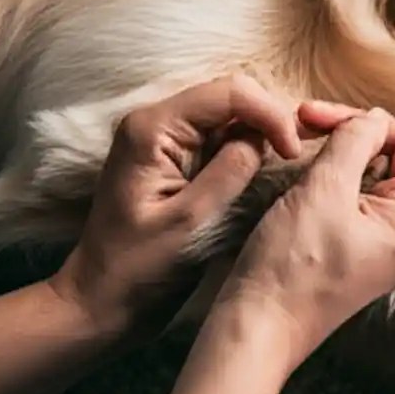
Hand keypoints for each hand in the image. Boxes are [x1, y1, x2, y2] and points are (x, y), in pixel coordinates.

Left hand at [48, 74, 305, 337]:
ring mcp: (164, 137)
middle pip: (231, 95)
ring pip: (230, 112)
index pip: (229, 92)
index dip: (270, 114)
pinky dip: (249, 145)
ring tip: (288, 160)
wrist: (99, 301)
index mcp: (153, 128)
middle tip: (295, 156)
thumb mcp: (190, 223)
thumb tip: (264, 139)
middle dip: (269, 118)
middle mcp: (156, 121)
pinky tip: (267, 165)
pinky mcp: (174, 155)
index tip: (292, 152)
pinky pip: (220, 135)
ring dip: (262, 131)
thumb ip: (230, 172)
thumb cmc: (137, 270)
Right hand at [223, 103, 394, 371]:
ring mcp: (384, 252)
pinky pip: (356, 205)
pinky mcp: (358, 258)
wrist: (257, 328)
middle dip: (352, 135)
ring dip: (339, 156)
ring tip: (301, 142)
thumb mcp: (324, 188)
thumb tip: (373, 118)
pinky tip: (304, 175)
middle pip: (394, 161)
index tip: (322, 116)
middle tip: (305, 120)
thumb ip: (355, 140)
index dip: (371, 122)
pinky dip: (333, 182)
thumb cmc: (290, 266)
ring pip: (372, 181)